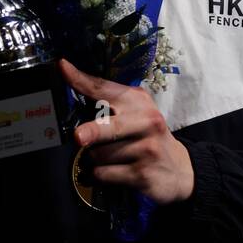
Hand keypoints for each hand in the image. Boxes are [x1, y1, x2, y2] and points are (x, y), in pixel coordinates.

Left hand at [60, 59, 194, 205]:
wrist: (179, 170)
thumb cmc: (147, 137)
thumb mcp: (136, 114)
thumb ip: (110, 105)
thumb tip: (72, 101)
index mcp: (138, 101)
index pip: (104, 88)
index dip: (80, 80)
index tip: (62, 67)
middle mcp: (146, 121)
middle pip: (109, 127)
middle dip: (93, 131)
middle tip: (78, 137)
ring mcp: (146, 149)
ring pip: (100, 155)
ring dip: (93, 159)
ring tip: (107, 158)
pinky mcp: (143, 174)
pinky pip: (105, 175)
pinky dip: (98, 175)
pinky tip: (108, 173)